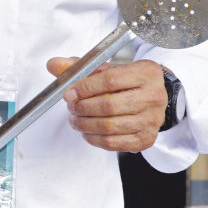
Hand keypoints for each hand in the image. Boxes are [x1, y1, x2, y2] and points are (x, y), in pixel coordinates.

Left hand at [49, 57, 167, 151]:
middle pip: (109, 105)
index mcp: (145, 73)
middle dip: (82, 107)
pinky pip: (112, 143)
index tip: (68, 93)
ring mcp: (151, 120)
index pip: (110, 80)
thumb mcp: (108, 69)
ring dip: (84, 124)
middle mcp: (153, 96)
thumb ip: (81, 67)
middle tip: (71, 107)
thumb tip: (54, 64)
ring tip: (75, 119)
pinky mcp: (146, 138)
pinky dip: (93, 138)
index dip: (84, 88)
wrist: (152, 97)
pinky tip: (87, 131)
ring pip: (109, 126)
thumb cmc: (128, 82)